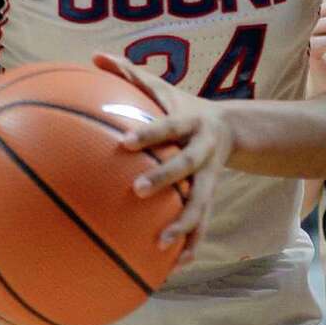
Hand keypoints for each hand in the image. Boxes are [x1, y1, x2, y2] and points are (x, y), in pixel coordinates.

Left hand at [94, 53, 234, 267]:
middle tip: (137, 190)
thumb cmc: (182, 107)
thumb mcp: (162, 88)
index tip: (124, 142)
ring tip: (162, 243)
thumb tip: (95, 55)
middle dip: (165, 179)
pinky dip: (190, 246)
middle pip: (186, 165)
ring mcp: (209, 178)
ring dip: (184, 225)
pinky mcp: (209, 198)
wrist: (230, 127)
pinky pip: (202, 225)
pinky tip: (172, 268)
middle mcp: (203, 152)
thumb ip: (129, 73)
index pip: (168, 126)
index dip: (149, 133)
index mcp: (190, 123)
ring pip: (200, 203)